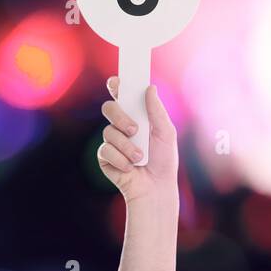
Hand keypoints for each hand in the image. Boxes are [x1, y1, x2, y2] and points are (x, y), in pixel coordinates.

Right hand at [97, 78, 179, 209]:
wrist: (156, 188)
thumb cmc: (164, 160)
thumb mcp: (166, 133)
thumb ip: (157, 111)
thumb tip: (150, 88)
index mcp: (137, 115)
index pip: (123, 95)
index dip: (117, 85)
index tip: (117, 82)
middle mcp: (122, 125)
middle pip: (109, 108)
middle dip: (120, 116)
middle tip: (134, 129)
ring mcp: (112, 140)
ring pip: (108, 131)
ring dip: (127, 146)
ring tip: (139, 157)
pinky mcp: (105, 156)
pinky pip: (105, 150)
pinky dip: (120, 159)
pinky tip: (130, 167)